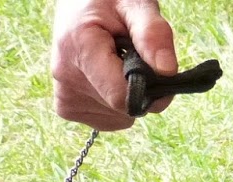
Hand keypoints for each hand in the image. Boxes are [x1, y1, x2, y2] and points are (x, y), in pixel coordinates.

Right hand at [50, 0, 176, 128]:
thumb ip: (152, 33)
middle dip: (141, 89)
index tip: (157, 69)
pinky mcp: (67, 107)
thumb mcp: (135, 3)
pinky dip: (116, 104)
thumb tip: (167, 71)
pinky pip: (107, 119)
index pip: (122, 97)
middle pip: (123, 109)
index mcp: (79, 49)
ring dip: (128, 95)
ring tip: (116, 61)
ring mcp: (65, 97)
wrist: (79, 3)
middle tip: (132, 55)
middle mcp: (65, 78)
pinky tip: (108, 76)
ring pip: (119, 117)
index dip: (150, 90)